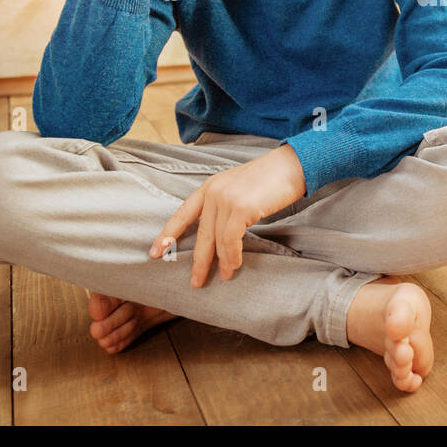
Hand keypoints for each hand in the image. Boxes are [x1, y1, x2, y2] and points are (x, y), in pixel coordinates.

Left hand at [148, 144, 306, 286]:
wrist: (292, 165)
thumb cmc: (270, 179)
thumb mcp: (239, 188)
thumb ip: (225, 205)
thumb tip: (219, 235)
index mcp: (210, 187)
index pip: (183, 213)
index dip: (168, 234)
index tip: (155, 252)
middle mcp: (214, 192)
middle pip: (201, 233)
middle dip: (198, 261)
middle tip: (195, 281)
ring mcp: (226, 200)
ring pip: (217, 241)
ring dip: (221, 262)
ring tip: (226, 276)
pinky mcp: (241, 209)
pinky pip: (231, 240)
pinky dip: (233, 256)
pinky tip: (236, 264)